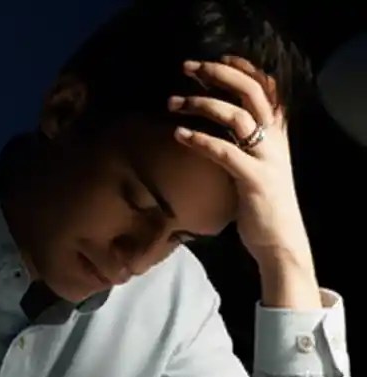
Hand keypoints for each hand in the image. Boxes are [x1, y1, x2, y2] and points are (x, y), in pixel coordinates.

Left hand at [169, 56, 311, 266]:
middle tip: (187, 68)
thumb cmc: (261, 205)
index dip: (243, 69)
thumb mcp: (256, 167)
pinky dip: (200, 140)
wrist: (280, 240)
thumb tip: (215, 130)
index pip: (266, 89)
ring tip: (172, 101)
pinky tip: (178, 134)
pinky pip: (225, 152)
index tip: (216, 59)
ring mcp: (266, 158)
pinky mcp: (253, 179)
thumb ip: (244, 146)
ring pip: (238, 117)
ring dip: (202, 104)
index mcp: (276, 135)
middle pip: (251, 92)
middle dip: (218, 75)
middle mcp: (275, 141)